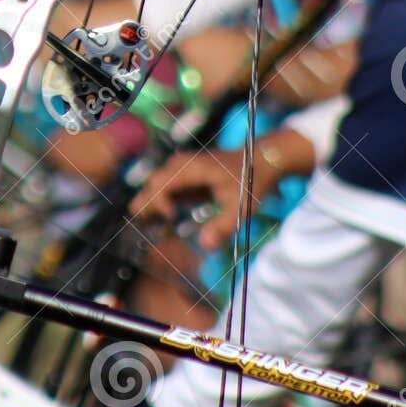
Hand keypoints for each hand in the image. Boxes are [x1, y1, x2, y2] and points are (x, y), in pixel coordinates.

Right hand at [130, 146, 277, 251]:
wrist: (262, 159)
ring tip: (147, 228)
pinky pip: (167, 188)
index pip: (160, 184)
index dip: (158, 203)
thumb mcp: (240, 207)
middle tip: (143, 230)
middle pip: (152, 184)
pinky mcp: (187, 176)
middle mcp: (181, 165)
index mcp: (190, 169)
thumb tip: (204, 246)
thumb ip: (222, 226)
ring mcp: (183, 169)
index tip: (170, 219)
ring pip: (157, 185)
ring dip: (152, 205)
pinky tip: (165, 220)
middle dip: (145, 206)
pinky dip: (163, 203)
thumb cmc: (250, 180)